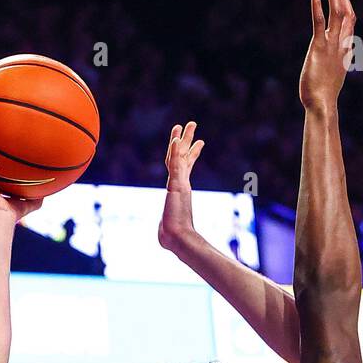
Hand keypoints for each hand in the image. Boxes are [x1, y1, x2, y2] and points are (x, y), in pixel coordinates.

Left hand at [157, 121, 204, 251]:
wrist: (177, 238)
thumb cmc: (172, 236)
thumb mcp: (166, 227)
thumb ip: (166, 226)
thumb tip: (164, 238)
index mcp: (179, 189)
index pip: (183, 166)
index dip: (188, 153)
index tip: (198, 142)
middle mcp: (180, 183)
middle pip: (183, 156)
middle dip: (188, 140)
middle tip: (193, 124)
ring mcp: (179, 183)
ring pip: (180, 155)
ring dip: (183, 138)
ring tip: (190, 124)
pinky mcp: (176, 186)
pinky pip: (175, 164)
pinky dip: (176, 152)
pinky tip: (176, 140)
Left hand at [299, 0, 356, 112]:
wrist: (322, 105)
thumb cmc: (324, 95)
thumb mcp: (334, 74)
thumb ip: (339, 61)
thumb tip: (346, 55)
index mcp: (345, 49)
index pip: (350, 21)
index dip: (347, 4)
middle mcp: (341, 44)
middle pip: (347, 12)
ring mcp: (331, 45)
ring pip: (337, 13)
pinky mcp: (318, 48)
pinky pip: (319, 21)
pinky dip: (317, 4)